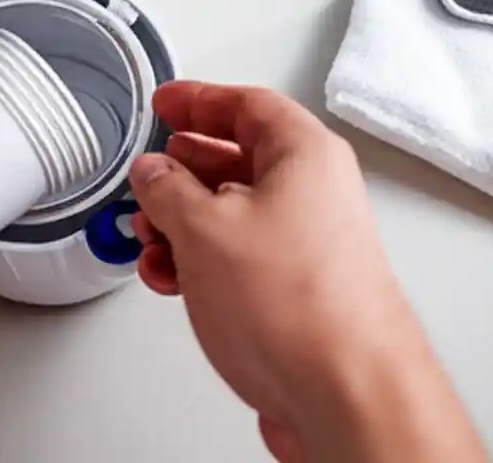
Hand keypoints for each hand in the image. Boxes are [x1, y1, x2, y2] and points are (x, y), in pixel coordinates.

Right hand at [128, 82, 484, 462]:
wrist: (345, 392)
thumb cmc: (299, 306)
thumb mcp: (203, 227)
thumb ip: (166, 188)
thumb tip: (152, 171)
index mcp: (304, 155)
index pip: (247, 103)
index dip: (198, 99)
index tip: (165, 101)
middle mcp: (314, 194)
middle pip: (238, 159)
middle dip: (182, 170)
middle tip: (148, 175)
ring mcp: (308, 244)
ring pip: (233, 213)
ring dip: (183, 223)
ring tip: (151, 237)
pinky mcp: (297, 289)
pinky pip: (240, 257)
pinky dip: (201, 261)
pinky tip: (174, 277)